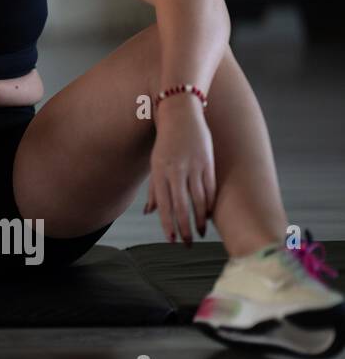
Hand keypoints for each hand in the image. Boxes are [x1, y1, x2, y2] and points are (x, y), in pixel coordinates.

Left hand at [144, 95, 214, 245]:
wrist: (180, 115)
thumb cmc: (165, 143)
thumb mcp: (155, 164)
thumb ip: (153, 189)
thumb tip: (148, 213)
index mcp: (159, 171)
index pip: (163, 204)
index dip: (167, 223)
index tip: (171, 240)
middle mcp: (176, 170)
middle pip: (181, 205)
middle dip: (183, 227)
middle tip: (186, 243)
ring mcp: (193, 166)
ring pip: (198, 200)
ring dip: (199, 219)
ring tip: (199, 233)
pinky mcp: (207, 162)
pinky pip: (209, 188)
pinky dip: (209, 203)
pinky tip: (208, 215)